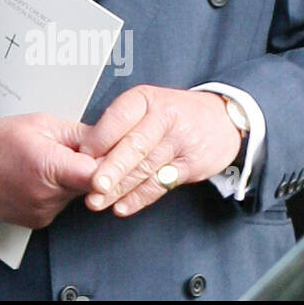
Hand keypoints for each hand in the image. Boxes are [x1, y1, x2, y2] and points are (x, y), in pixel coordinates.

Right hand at [0, 113, 99, 229]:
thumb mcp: (40, 123)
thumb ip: (79, 133)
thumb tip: (108, 140)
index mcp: (48, 166)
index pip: (98, 176)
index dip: (109, 165)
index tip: (112, 158)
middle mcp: (46, 195)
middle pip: (90, 184)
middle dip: (87, 168)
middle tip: (68, 152)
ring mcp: (43, 211)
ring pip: (76, 195)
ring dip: (71, 180)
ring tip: (45, 163)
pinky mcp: (39, 222)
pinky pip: (61, 204)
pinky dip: (57, 192)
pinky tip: (38, 178)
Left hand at [79, 86, 240, 217]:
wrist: (221, 119)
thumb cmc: (173, 113)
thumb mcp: (146, 106)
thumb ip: (119, 126)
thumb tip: (85, 152)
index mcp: (145, 99)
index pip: (118, 118)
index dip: (99, 139)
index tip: (81, 157)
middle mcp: (163, 117)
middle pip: (133, 145)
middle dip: (110, 168)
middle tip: (93, 184)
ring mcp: (179, 141)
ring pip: (145, 168)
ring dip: (119, 188)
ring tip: (98, 200)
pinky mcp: (191, 164)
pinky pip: (160, 184)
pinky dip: (139, 197)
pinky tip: (123, 205)